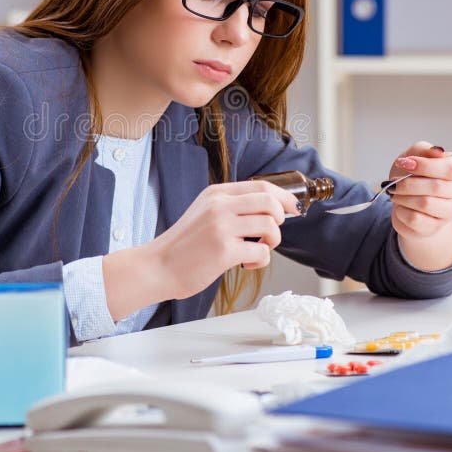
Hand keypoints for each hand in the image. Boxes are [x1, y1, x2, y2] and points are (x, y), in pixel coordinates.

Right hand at [149, 180, 299, 300]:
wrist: (158, 266)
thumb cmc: (183, 245)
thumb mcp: (204, 212)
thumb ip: (230, 206)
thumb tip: (267, 209)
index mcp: (216, 194)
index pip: (260, 185)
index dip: (283, 196)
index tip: (293, 207)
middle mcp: (220, 206)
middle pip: (270, 201)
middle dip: (281, 218)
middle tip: (271, 233)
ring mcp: (222, 227)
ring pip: (270, 225)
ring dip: (272, 241)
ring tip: (257, 249)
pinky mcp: (224, 250)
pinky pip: (262, 251)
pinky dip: (261, 260)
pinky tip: (246, 263)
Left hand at [387, 142, 451, 270]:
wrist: (405, 198)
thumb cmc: (413, 174)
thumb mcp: (414, 155)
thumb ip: (424, 150)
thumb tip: (436, 151)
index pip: (450, 168)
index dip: (425, 166)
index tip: (405, 164)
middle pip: (437, 187)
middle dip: (409, 182)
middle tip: (394, 181)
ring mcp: (450, 211)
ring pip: (426, 204)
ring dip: (403, 196)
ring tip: (395, 192)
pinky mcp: (435, 226)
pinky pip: (415, 219)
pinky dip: (401, 210)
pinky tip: (400, 205)